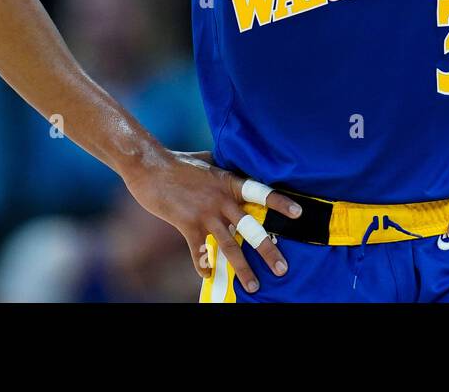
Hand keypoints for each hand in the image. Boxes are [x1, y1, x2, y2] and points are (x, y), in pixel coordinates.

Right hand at [122, 149, 302, 294]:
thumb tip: (234, 167)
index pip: (261, 193)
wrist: (150, 166)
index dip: (280, 203)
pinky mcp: (187, 224)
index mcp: (229, 182)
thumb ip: (223, 171)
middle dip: (267, 250)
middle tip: (282, 268)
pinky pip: (200, 251)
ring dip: (243, 268)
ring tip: (254, 286)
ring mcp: (205, 213)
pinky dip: (204, 265)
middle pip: (250, 228)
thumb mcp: (208, 162)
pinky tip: (208, 276)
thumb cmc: (178, 162)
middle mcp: (221, 199)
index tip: (298, 214)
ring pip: (229, 246)